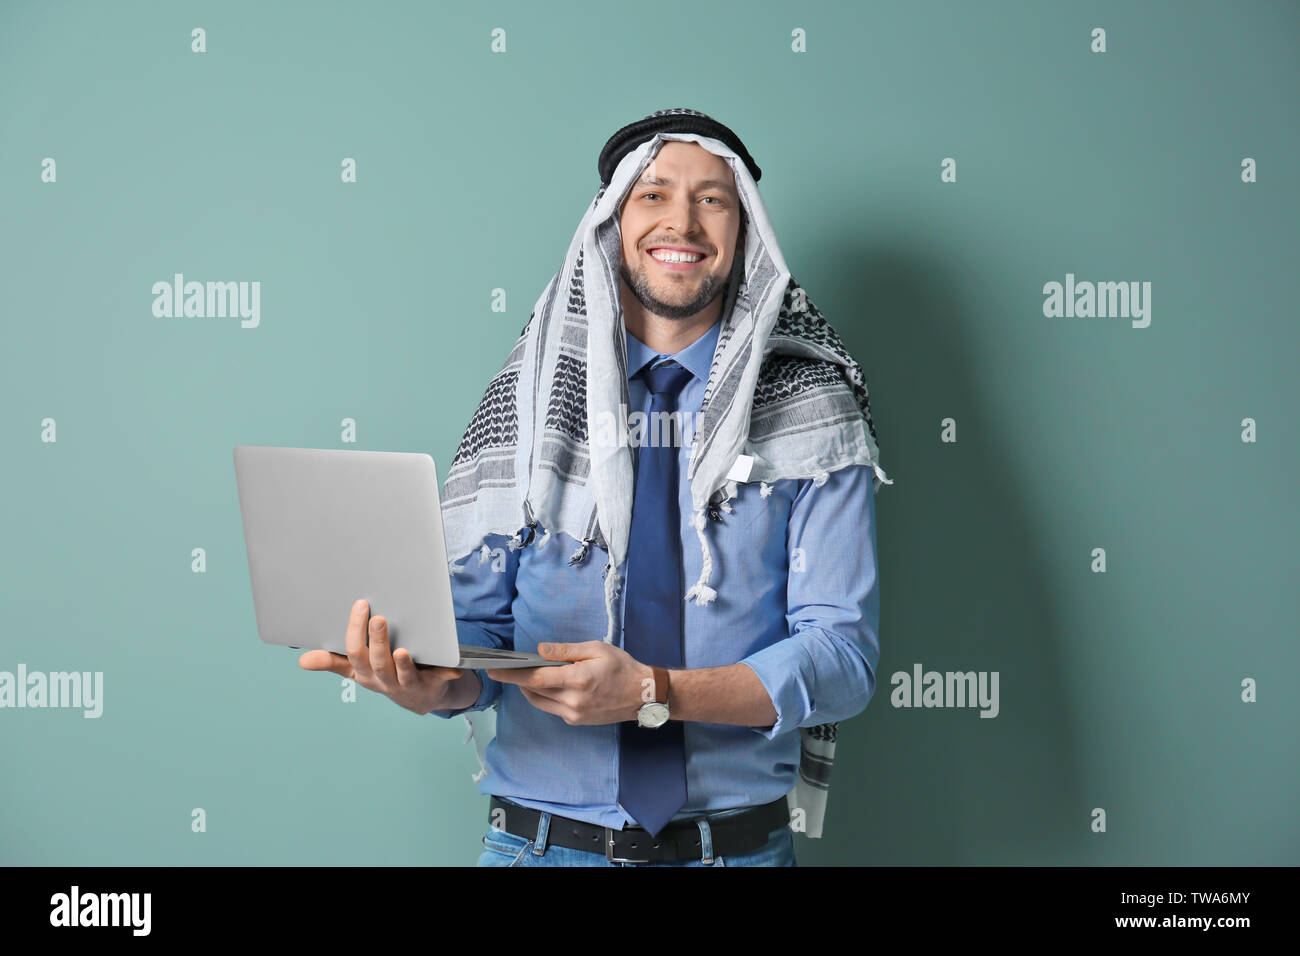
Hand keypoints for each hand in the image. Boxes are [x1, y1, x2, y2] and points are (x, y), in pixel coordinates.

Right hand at [298, 599, 477, 714]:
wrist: (418, 697)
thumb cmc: (383, 675)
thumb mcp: (356, 670)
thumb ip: (332, 662)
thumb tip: (302, 660)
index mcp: (364, 673)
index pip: (355, 653)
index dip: (356, 631)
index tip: (361, 605)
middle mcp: (384, 680)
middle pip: (378, 662)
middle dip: (378, 641)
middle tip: (380, 618)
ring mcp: (407, 684)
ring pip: (402, 673)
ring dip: (403, 662)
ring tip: (402, 650)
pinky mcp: (431, 686)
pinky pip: (438, 681)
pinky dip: (445, 675)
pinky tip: (453, 670)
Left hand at [487, 641, 652, 725]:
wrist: (643, 695)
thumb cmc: (622, 667)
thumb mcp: (595, 649)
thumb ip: (565, 651)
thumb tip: (539, 651)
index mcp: (577, 680)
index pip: (535, 678)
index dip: (512, 674)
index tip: (494, 669)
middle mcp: (573, 701)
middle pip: (533, 691)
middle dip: (518, 679)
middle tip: (509, 667)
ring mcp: (574, 714)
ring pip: (539, 701)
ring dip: (530, 688)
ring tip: (527, 674)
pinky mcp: (576, 721)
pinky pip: (551, 708)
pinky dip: (545, 696)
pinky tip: (549, 684)